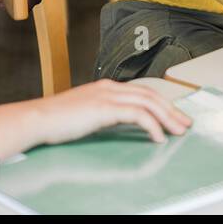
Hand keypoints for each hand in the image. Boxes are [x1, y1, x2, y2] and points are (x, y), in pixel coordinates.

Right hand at [33, 79, 192, 144]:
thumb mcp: (84, 114)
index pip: (141, 91)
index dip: (160, 102)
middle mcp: (109, 87)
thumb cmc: (55, 121)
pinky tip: (158, 137)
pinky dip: (152, 125)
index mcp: (105, 87)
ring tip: (177, 131)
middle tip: (185, 123)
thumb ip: (103, 114)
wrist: (37, 119)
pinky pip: (137, 115)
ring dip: (167, 117)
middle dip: (170, 109)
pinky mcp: (104, 108)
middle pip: (149, 94)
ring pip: (148, 102)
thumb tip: (119, 123)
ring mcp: (107, 95)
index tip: (173, 115)